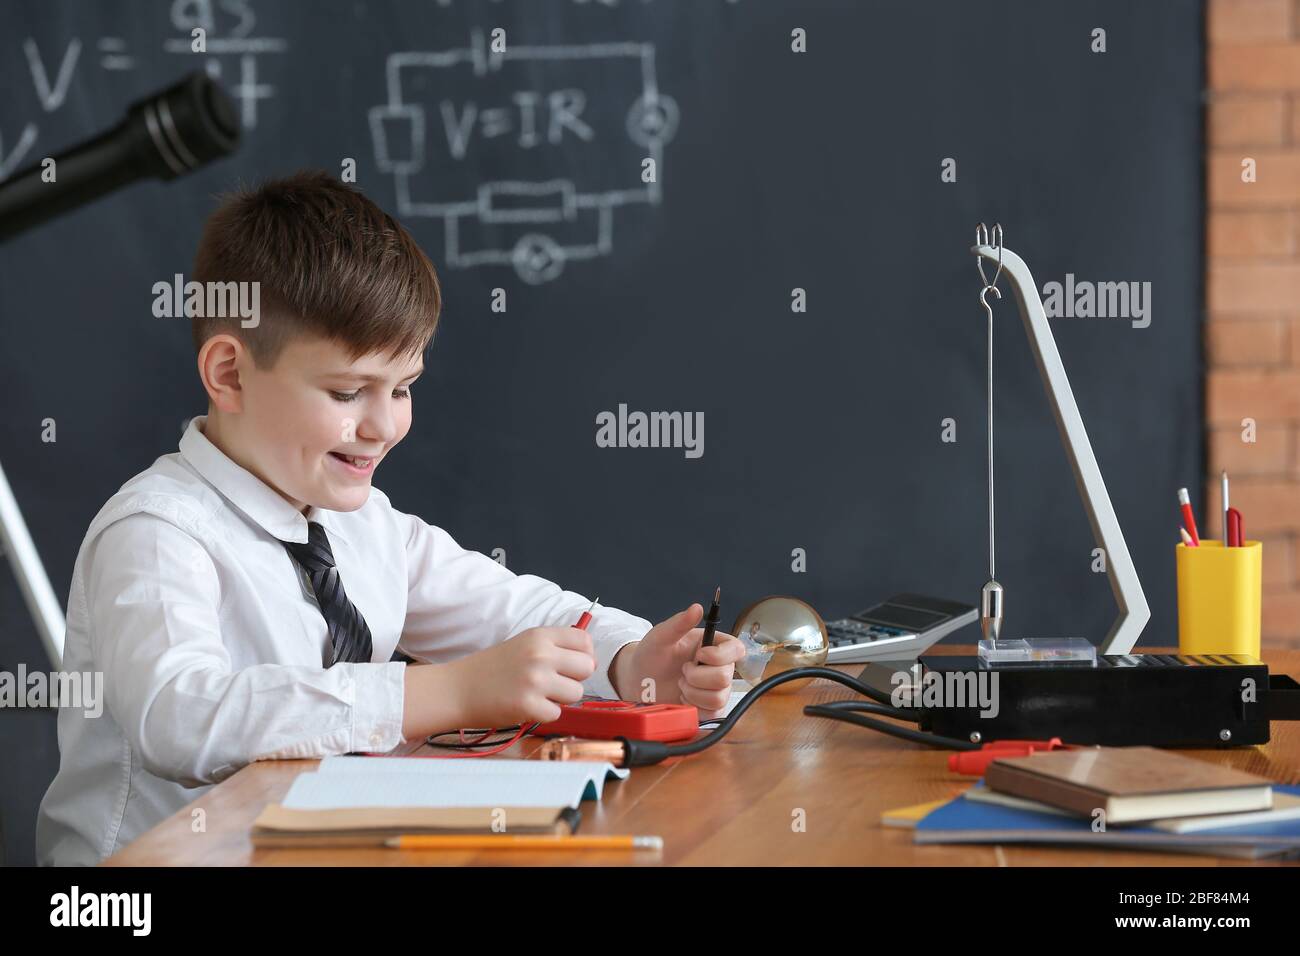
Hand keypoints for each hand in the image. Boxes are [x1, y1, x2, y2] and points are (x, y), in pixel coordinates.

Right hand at [445, 626, 595, 727]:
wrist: (457, 689)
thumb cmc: (491, 669)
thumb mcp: (523, 644)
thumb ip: (554, 647)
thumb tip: (589, 659)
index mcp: (540, 636)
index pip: (585, 641)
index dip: (582, 656)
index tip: (570, 665)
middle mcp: (541, 655)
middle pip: (587, 667)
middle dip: (574, 679)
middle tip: (552, 683)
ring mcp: (535, 680)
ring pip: (576, 693)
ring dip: (560, 698)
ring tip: (536, 694)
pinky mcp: (529, 705)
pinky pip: (556, 713)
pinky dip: (543, 714)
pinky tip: (525, 706)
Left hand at [614, 604, 745, 717]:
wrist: (638, 681)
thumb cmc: (651, 654)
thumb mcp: (661, 636)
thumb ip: (679, 623)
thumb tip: (697, 608)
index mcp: (713, 645)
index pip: (737, 649)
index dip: (720, 655)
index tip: (699, 655)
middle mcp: (719, 667)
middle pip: (725, 677)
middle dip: (696, 676)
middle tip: (682, 671)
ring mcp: (716, 690)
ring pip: (718, 698)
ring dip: (692, 692)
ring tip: (680, 684)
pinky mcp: (709, 709)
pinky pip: (711, 713)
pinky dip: (693, 706)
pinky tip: (682, 698)